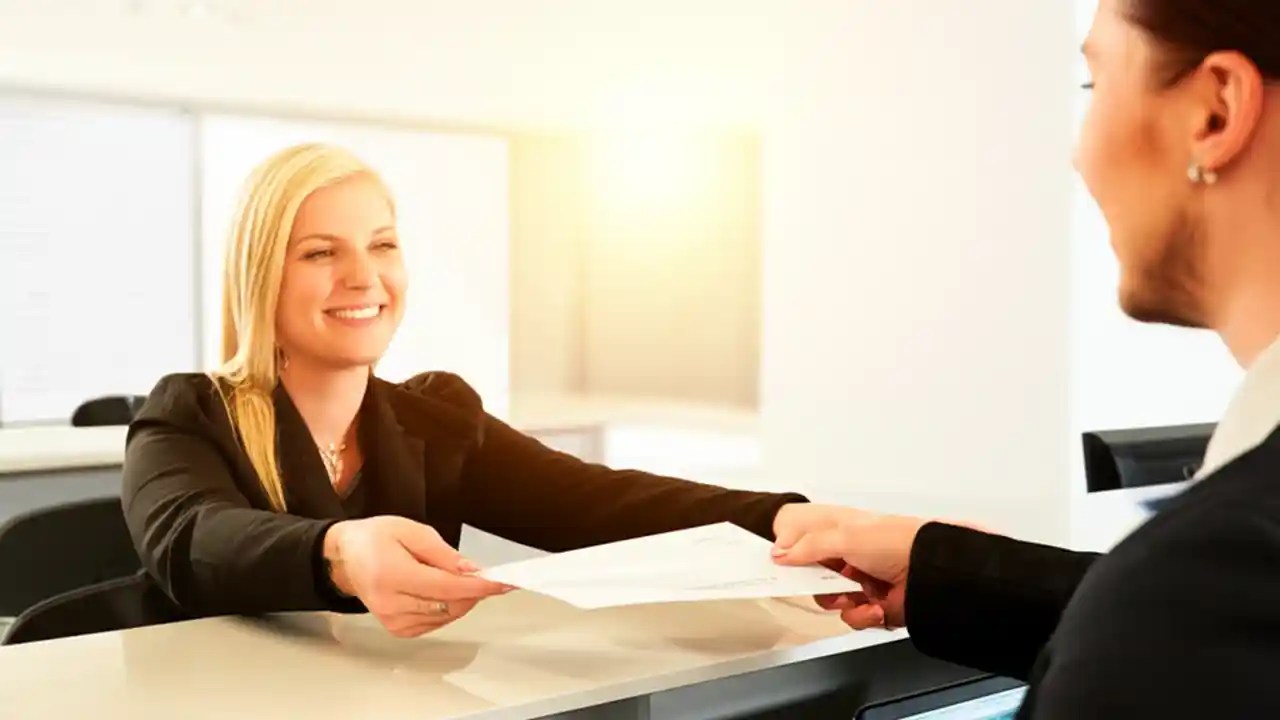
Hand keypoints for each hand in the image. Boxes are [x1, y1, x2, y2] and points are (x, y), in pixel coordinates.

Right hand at [323, 516, 509, 637]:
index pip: (447, 587)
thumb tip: (472, 571)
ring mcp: (392, 620)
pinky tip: (443, 590)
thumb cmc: (376, 538)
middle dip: (475, 590)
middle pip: (450, 605)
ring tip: (455, 575)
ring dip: (463, 598)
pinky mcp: (397, 629)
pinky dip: (448, 607)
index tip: (504, 583)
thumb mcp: (411, 531)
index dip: (480, 586)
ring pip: (446, 615)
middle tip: (487, 574)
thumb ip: (443, 553)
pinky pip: (436, 622)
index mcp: (392, 575)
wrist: (346, 556)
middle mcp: (390, 604)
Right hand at [771, 503, 927, 629]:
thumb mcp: (844, 536)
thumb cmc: (894, 542)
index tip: (781, 564)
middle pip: (815, 576)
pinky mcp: (875, 606)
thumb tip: (779, 553)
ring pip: (832, 600)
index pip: (808, 541)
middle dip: (817, 584)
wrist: (933, 572)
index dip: (794, 553)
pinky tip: (875, 607)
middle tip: (821, 584)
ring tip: (856, 597)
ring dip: (841, 602)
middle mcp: (851, 556)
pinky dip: (861, 615)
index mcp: (843, 532)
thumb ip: (808, 546)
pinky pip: (853, 617)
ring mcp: (863, 582)